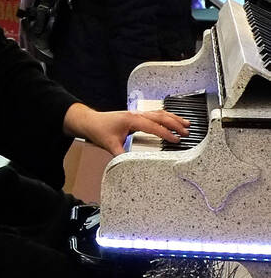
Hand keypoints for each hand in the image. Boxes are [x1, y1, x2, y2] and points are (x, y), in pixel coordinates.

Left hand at [64, 103, 189, 156]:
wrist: (90, 122)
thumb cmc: (99, 130)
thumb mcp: (110, 145)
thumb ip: (121, 155)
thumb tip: (130, 164)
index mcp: (132, 120)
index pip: (154, 127)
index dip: (166, 134)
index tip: (176, 140)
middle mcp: (136, 114)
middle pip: (161, 117)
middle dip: (175, 124)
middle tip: (187, 132)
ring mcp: (137, 114)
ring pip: (159, 113)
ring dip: (173, 118)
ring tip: (186, 123)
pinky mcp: (136, 116)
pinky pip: (155, 114)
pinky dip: (166, 117)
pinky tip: (172, 120)